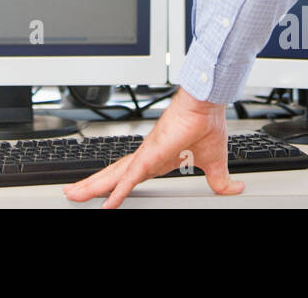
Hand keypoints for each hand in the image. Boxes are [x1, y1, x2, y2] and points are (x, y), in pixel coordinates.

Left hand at [62, 88, 244, 207]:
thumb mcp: (213, 164)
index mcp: (157, 160)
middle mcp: (146, 157)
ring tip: (75, 195)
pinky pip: (130, 178)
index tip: (103, 194)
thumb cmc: (206, 125)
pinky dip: (118, 191)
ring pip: (114, 176)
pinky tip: (106, 203)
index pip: (129, 177)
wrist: (207, 105)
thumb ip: (219, 180)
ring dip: (95, 187)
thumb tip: (234, 189)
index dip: (115, 185)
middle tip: (72, 193)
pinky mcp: (150, 155)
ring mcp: (145, 156)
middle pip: (113, 176)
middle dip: (93, 186)